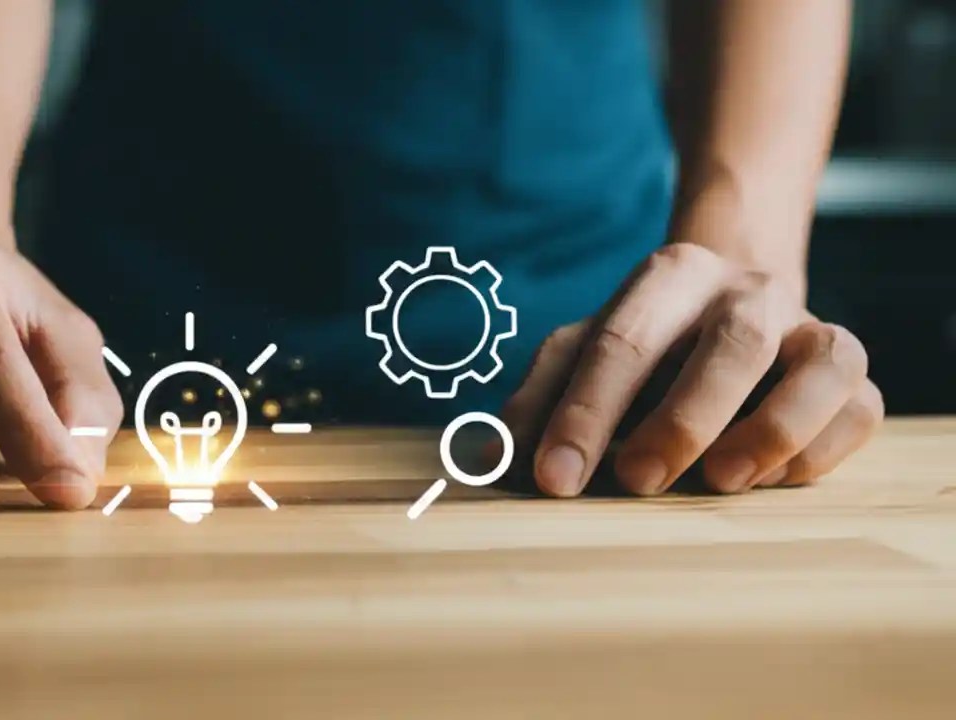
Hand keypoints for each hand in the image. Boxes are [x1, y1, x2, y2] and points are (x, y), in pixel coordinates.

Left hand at [502, 243, 882, 495]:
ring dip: (775, 429)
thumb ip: (534, 401)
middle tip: (636, 481)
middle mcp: (745, 291)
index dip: (583, 413)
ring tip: (721, 481)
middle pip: (733, 342)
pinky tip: (770, 480)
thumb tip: (485, 459)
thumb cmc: (640, 344)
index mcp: (666, 278)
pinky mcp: (850, 370)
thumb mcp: (577, 356)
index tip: (552, 479)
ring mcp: (808, 325)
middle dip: (684, 417)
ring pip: (823, 362)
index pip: (622, 340)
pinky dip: (821, 448)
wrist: (728, 298)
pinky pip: (858, 404)